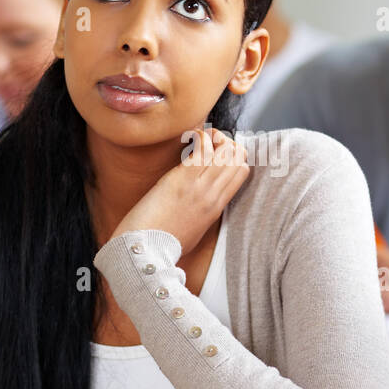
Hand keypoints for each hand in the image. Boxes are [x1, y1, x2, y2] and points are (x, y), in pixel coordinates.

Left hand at [109, 127, 250, 256]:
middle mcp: (213, 195)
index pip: (242, 172)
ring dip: (214, 137)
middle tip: (207, 143)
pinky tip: (187, 140)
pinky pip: (204, 147)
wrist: (145, 251)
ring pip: (226, 150)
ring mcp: (201, 186)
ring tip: (197, 140)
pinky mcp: (183, 179)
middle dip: (226, 142)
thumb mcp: (193, 230)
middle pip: (238, 157)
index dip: (233, 156)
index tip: (215, 153)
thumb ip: (201, 213)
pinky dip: (199, 136)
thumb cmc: (162, 242)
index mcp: (216, 208)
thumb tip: (199, 202)